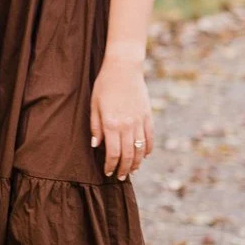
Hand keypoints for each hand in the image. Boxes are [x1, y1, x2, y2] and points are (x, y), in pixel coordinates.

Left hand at [90, 56, 152, 179]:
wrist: (124, 68)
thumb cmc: (105, 85)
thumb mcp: (94, 105)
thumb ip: (96, 127)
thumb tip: (96, 146)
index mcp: (111, 124)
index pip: (113, 153)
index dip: (111, 165)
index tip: (108, 172)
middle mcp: (127, 125)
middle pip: (128, 155)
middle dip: (124, 169)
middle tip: (121, 177)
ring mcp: (139, 121)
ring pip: (140, 149)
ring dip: (137, 163)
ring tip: (133, 170)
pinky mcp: (148, 116)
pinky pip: (150, 137)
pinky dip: (148, 149)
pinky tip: (145, 156)